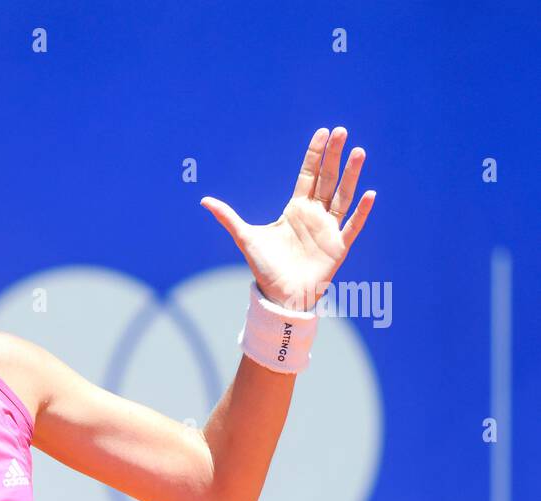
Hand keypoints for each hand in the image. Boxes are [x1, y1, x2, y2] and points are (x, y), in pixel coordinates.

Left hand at [201, 127, 375, 310]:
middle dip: (334, 156)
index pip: (308, 175)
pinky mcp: (338, 247)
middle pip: (327, 179)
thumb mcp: (245, 237)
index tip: (323, 132)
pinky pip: (352, 226)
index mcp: (295, 209)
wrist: (279, 296)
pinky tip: (369, 193)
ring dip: (351, 175)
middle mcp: (315, 215)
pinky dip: (361, 211)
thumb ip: (228, 217)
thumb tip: (204, 200)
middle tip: (342, 131)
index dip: (315, 154)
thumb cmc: (265, 267)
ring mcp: (328, 229)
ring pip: (343, 196)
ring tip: (358, 151)